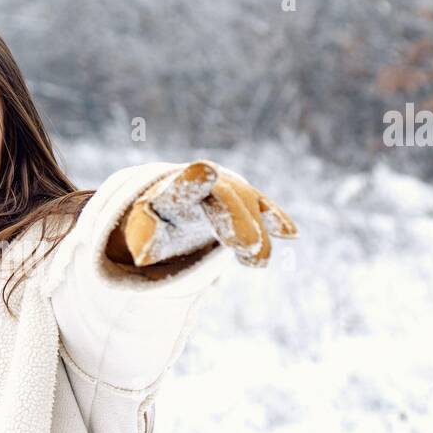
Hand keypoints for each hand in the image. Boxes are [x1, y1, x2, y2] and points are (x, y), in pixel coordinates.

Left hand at [110, 159, 297, 269]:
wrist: (176, 203)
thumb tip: (141, 257)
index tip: (206, 170)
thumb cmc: (156, 220)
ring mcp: (230, 191)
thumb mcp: (141, 230)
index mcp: (174, 190)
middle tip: (247, 246)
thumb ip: (143, 238)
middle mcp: (206, 184)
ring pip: (247, 206)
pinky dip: (275, 218)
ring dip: (257, 232)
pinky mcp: (247, 203)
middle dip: (237, 217)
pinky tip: (291, 232)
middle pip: (224, 196)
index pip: (184, 183)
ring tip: (258, 262)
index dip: (195, 179)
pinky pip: (264, 207)